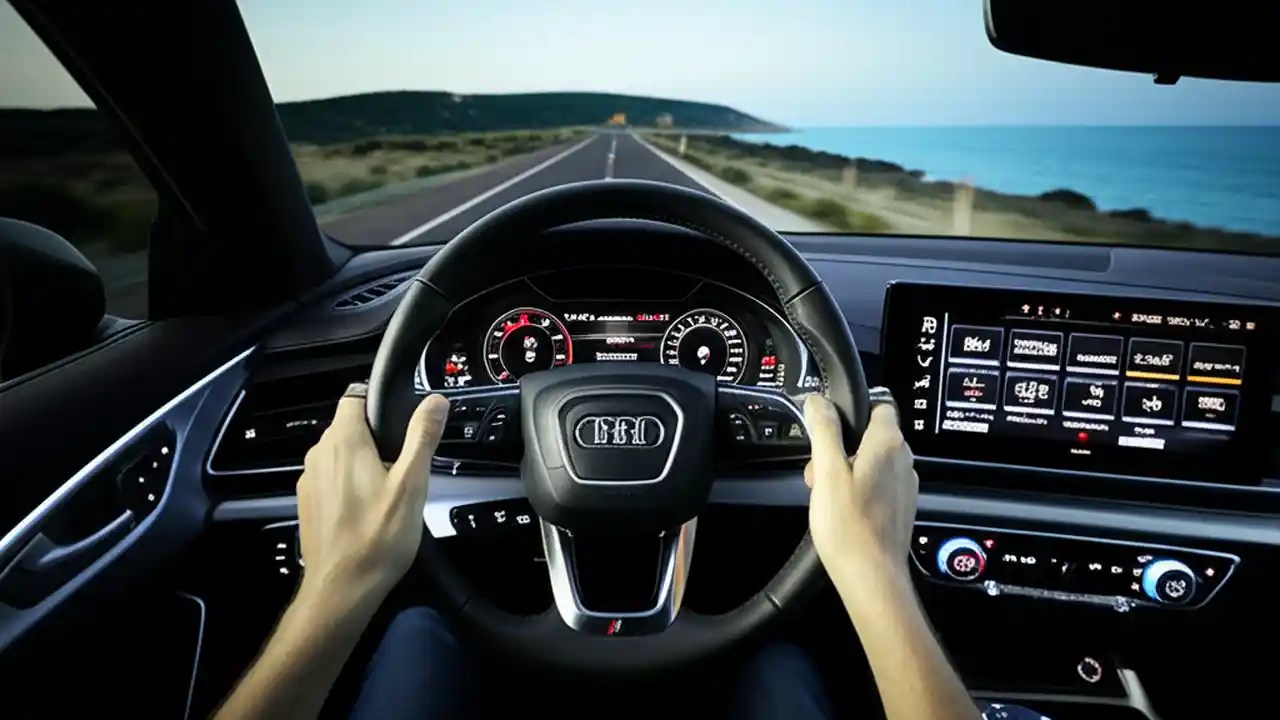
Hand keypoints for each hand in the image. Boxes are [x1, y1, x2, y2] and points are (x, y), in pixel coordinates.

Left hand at [295, 386, 449, 606]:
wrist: (342, 589)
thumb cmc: (378, 538)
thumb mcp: (411, 484)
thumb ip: (422, 438)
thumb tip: (435, 402)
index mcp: (344, 442)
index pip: (353, 396)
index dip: (377, 402)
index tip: (398, 421)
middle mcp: (319, 455)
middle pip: (348, 426)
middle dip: (375, 438)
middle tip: (402, 467)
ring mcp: (309, 479)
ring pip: (338, 454)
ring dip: (361, 462)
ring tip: (387, 491)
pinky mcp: (307, 502)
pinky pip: (330, 478)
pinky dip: (348, 484)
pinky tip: (367, 510)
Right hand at [803, 392, 917, 581]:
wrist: (871, 576)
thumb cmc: (849, 524)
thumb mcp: (827, 471)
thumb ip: (824, 430)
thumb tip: (818, 400)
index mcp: (889, 443)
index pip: (878, 405)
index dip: (851, 413)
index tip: (827, 431)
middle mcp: (904, 460)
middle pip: (869, 437)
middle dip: (841, 448)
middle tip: (819, 473)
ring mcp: (905, 486)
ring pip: (871, 463)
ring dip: (847, 471)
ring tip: (827, 496)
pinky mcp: (901, 508)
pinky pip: (877, 486)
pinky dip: (859, 491)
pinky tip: (842, 512)